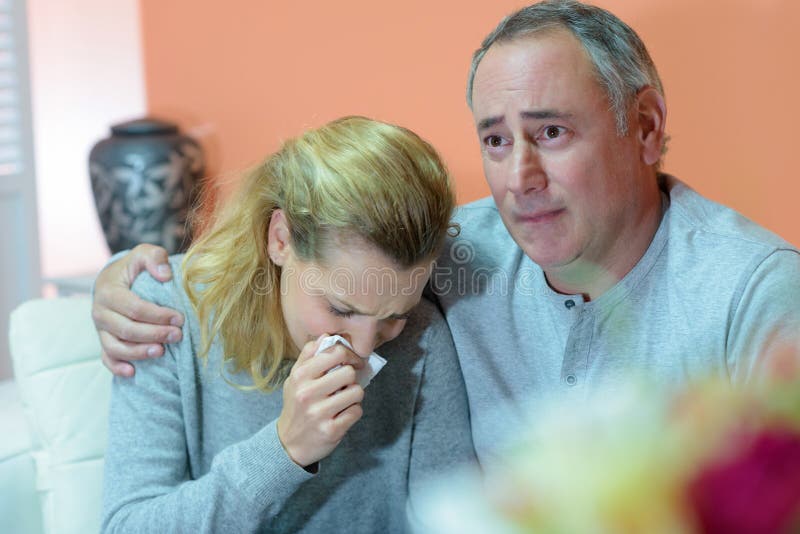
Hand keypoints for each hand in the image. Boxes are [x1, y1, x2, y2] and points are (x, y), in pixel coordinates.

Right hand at [92, 244, 184, 376]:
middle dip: (154, 334)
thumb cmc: (134, 267)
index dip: (157, 315)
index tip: (179, 318)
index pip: (134, 308)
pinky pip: (106, 358)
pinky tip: (133, 372)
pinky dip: (117, 367)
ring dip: (138, 353)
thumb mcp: (144, 254)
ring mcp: (100, 329)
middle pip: (126, 329)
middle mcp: (100, 312)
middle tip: (177, 335)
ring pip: (115, 347)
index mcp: (109, 291)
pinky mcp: (104, 340)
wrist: (114, 279)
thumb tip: (165, 275)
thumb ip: (155, 258)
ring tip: (161, 352)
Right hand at [277, 336, 365, 467]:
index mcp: (300, 376)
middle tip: (346, 384)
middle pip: (349, 372)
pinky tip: (342, 414)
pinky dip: (353, 412)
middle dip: (352, 378)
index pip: (335, 353)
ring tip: (343, 400)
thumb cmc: (296, 406)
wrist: (288, 444)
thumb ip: (309, 356)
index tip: (352, 362)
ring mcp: (319, 413)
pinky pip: (356, 411)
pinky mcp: (331, 430)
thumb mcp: (295, 379)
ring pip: (357, 392)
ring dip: (354, 396)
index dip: (350, 355)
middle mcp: (308, 393)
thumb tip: (326, 335)